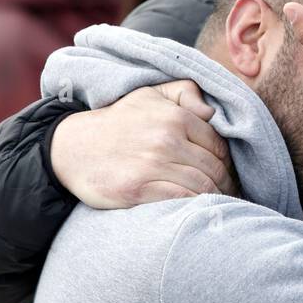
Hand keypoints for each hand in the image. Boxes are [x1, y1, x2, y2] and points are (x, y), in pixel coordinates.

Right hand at [50, 80, 235, 208]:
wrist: (71, 148)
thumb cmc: (117, 122)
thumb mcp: (149, 95)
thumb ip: (184, 92)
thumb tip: (211, 112)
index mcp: (174, 116)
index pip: (218, 144)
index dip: (229, 163)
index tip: (231, 175)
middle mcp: (167, 139)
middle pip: (214, 168)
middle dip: (227, 184)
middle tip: (230, 194)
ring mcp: (152, 165)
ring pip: (202, 186)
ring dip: (215, 198)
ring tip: (219, 205)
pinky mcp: (138, 189)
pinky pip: (182, 200)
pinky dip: (196, 206)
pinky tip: (198, 210)